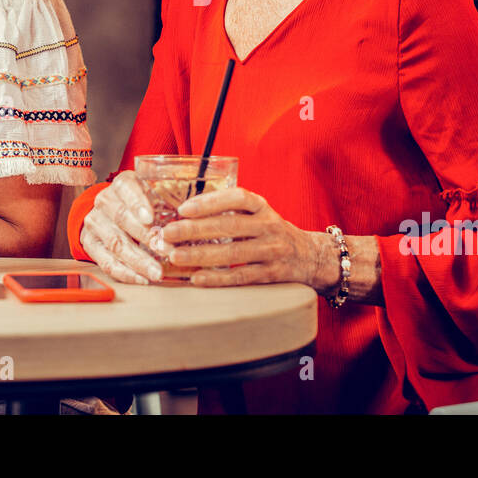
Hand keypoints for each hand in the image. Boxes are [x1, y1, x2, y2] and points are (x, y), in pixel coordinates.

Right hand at [79, 171, 162, 284]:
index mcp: (122, 184)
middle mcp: (105, 201)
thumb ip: (169, 197)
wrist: (109, 210)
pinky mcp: (90, 244)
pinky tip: (142, 279)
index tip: (150, 217)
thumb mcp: (153, 191)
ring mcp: (95, 223)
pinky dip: (125, 273)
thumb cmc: (141, 201)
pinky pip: (106, 262)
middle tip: (167, 251)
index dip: (138, 203)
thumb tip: (195, 211)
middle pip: (122, 219)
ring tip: (157, 273)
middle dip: (146, 237)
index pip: (126, 188)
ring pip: (116, 244)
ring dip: (138, 261)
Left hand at [161, 187, 327, 287]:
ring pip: (233, 254)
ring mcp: (272, 251)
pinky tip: (196, 278)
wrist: (309, 255)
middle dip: (195, 230)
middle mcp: (269, 226)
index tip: (184, 208)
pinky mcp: (272, 274)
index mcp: (262, 207)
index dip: (210, 202)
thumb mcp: (257, 214)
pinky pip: (241, 277)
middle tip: (168, 233)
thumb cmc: (269, 231)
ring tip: (175, 256)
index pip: (238, 198)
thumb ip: (230, 211)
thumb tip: (184, 213)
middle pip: (230, 226)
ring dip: (201, 255)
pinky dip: (217, 279)